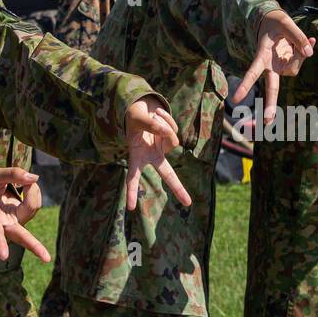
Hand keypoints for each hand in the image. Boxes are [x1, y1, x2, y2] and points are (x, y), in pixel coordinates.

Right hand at [0, 167, 50, 262]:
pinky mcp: (25, 218)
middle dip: (34, 246)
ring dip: (32, 190)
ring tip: (20, 181)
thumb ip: (12, 174)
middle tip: (47, 259)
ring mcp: (16, 222)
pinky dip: (33, 191)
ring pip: (33, 206)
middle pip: (21, 236)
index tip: (3, 256)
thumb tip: (34, 178)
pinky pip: (35, 203)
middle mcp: (4, 223)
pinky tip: (25, 187)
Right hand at [124, 94, 191, 210]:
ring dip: (162, 123)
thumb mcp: (137, 119)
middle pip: (167, 174)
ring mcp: (164, 149)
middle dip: (178, 188)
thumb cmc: (134, 117)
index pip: (133, 177)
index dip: (131, 191)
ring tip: (153, 115)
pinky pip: (173, 129)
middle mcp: (152, 156)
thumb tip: (169, 132)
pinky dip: (166, 119)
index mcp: (137, 157)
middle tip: (187, 203)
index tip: (129, 207)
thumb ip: (151, 126)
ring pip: (171, 139)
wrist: (143, 108)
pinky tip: (158, 114)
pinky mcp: (171, 139)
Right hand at [231, 9, 315, 122]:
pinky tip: (311, 40)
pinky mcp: (289, 66)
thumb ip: (298, 37)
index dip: (245, 84)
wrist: (276, 23)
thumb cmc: (276, 22)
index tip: (235, 99)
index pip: (253, 72)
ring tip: (301, 38)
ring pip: (294, 68)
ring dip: (300, 55)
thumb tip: (310, 53)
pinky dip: (305, 52)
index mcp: (262, 56)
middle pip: (271, 87)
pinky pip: (301, 62)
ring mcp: (281, 67)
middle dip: (270, 104)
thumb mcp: (286, 23)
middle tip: (267, 122)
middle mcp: (270, 66)